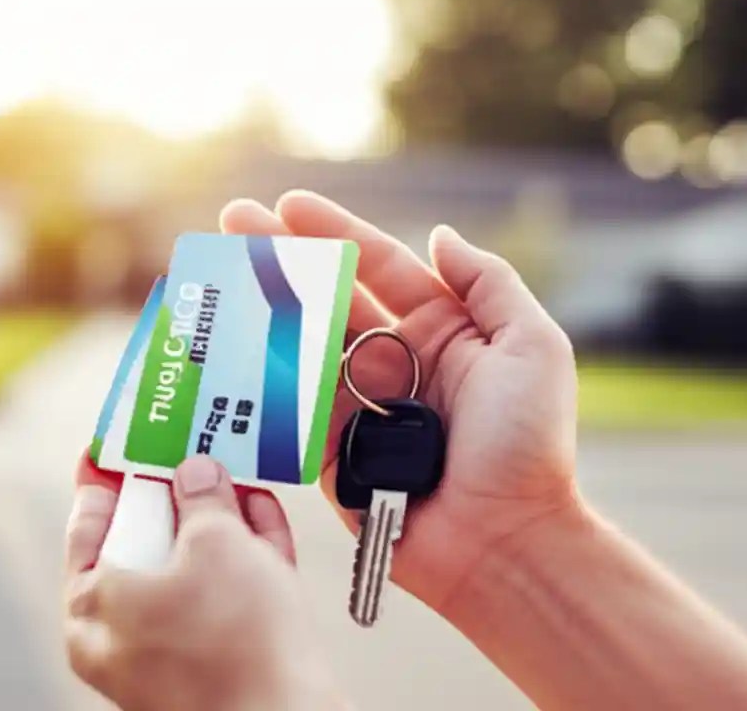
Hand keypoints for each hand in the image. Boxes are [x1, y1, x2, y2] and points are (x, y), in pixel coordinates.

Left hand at [65, 455, 344, 710]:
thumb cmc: (233, 646)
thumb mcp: (216, 542)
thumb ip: (202, 496)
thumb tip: (197, 473)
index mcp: (93, 607)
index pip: (88, 524)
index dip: (106, 474)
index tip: (117, 442)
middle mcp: (122, 634)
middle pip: (143, 542)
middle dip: (173, 493)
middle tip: (187, 450)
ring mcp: (171, 650)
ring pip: (188, 567)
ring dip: (214, 518)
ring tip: (231, 471)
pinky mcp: (219, 659)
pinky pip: (222, 593)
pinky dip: (240, 554)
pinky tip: (260, 513)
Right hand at [220, 191, 578, 615]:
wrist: (506, 542)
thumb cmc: (528, 445)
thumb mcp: (532, 347)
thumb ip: (489, 282)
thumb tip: (439, 234)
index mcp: (444, 331)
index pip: (380, 267)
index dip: (335, 232)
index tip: (288, 204)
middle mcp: (397, 364)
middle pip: (328, 299)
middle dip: (279, 259)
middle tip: (232, 222)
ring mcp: (361, 409)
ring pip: (299, 346)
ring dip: (256, 310)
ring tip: (215, 275)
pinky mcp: (331, 454)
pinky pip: (288, 408)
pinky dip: (257, 377)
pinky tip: (223, 344)